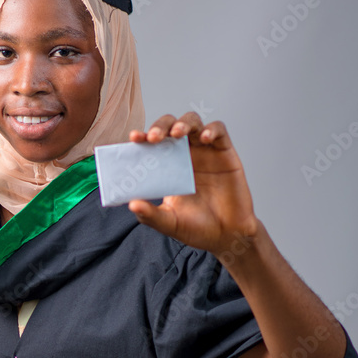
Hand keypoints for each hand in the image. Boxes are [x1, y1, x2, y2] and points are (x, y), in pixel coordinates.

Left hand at [127, 112, 258, 258]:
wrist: (226, 235)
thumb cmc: (197, 227)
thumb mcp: (169, 222)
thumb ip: (150, 215)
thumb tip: (131, 204)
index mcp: (167, 166)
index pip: (153, 144)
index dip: (144, 136)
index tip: (134, 138)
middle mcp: (184, 155)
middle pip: (171, 125)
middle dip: (161, 125)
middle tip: (154, 137)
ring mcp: (205, 151)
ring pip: (193, 122)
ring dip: (183, 122)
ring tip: (177, 134)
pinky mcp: (225, 152)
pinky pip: (219, 131)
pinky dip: (211, 130)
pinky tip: (204, 139)